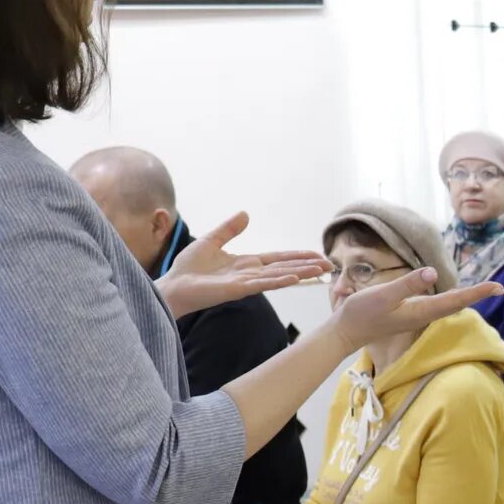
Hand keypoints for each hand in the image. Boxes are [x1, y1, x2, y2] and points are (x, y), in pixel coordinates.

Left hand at [158, 211, 328, 317]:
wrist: (173, 286)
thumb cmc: (188, 268)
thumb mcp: (211, 240)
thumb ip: (229, 229)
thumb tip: (246, 214)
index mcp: (246, 264)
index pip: (278, 259)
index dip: (298, 257)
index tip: (317, 256)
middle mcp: (251, 274)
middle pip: (285, 268)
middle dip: (307, 267)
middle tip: (329, 265)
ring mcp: (245, 283)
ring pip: (279, 276)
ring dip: (300, 273)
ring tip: (321, 270)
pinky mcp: (236, 289)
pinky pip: (261, 284)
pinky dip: (278, 280)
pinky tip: (293, 278)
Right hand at [329, 269, 503, 349]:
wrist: (347, 331)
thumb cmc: (362, 313)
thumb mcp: (383, 295)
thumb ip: (407, 284)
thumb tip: (433, 273)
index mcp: (421, 310)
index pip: (456, 300)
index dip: (478, 293)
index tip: (498, 287)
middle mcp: (424, 314)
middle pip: (457, 303)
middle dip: (478, 295)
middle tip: (499, 287)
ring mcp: (417, 314)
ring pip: (448, 304)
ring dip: (467, 296)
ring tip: (485, 289)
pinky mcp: (410, 312)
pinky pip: (437, 304)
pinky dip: (451, 297)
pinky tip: (455, 295)